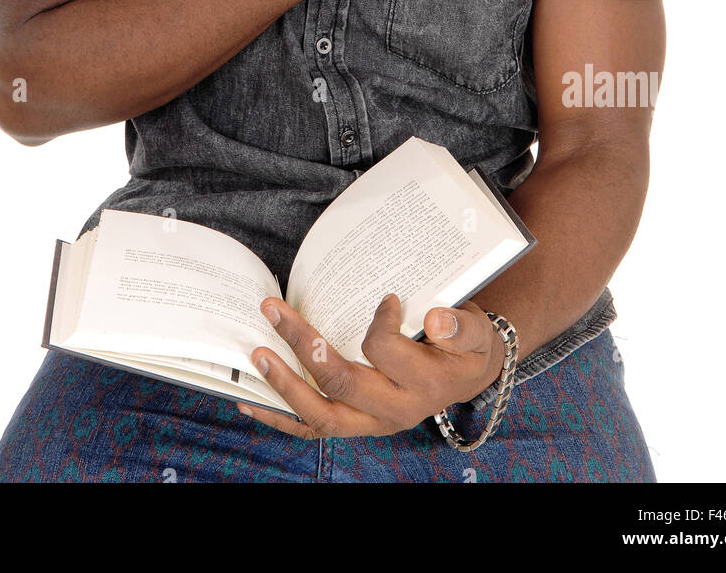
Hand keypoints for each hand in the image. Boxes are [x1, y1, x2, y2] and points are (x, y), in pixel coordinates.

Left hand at [236, 293, 502, 439]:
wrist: (466, 374)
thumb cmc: (466, 346)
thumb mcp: (475, 331)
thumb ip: (460, 327)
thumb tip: (435, 320)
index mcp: (424, 385)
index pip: (385, 352)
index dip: (379, 321)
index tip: (386, 297)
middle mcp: (395, 410)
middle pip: (341, 384)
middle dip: (303, 346)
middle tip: (274, 311)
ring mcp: (371, 423)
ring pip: (320, 416)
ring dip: (284, 386)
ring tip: (258, 354)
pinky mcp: (355, 424)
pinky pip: (311, 429)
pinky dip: (279, 416)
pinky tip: (250, 401)